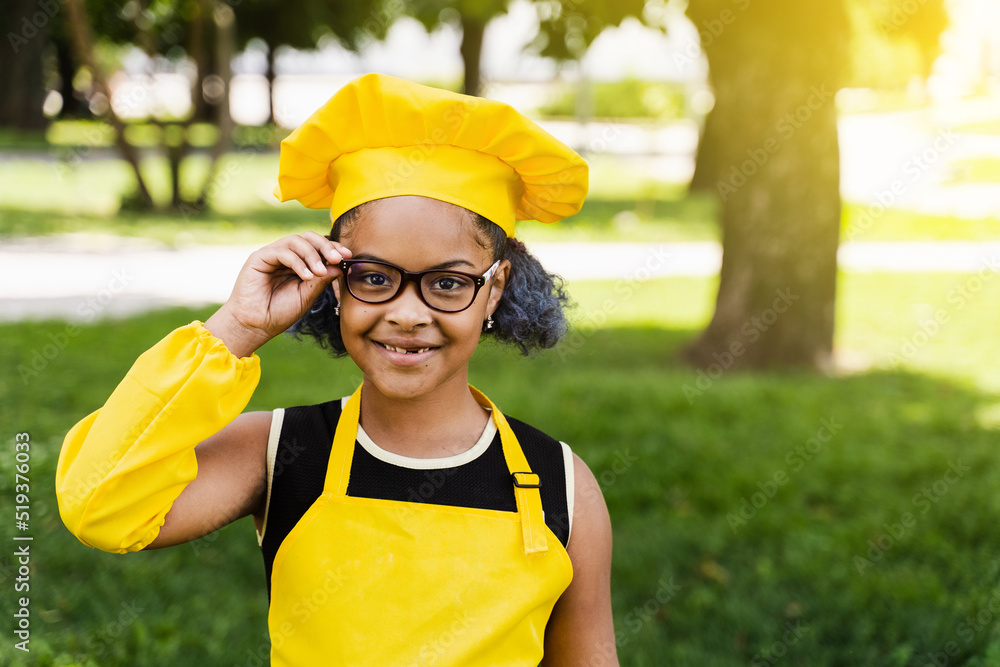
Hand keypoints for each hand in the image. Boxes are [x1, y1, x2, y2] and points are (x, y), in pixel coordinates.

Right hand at [205, 232, 350, 356]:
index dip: (333, 248)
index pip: (317, 246)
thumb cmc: (279, 312)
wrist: (255, 326)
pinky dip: (297, 262)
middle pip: (307, 237)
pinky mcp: (259, 258)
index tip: (348, 257)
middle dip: (325, 246)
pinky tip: (307, 276)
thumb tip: (340, 265)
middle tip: (338, 258)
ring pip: (296, 241)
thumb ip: (322, 280)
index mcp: (297, 263)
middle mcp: (284, 255)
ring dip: (312, 255)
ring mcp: (271, 255)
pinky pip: (282, 251)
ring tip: (320, 272)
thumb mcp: (307, 295)